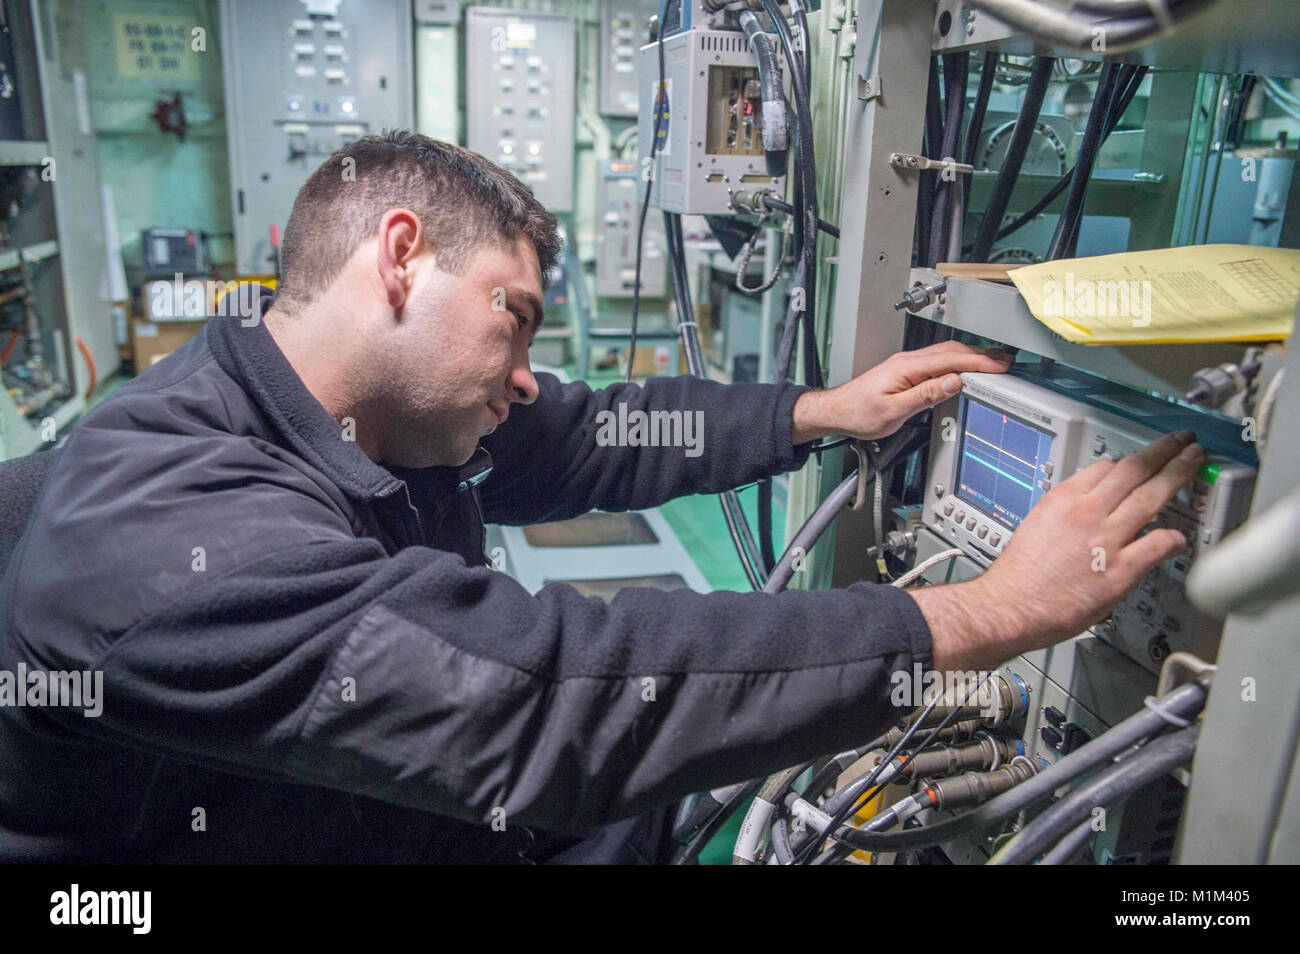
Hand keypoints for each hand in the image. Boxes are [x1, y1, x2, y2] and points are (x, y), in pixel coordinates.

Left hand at [791, 342, 1013, 443]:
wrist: (836, 411)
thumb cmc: (858, 413)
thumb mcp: (894, 411)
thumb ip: (925, 395)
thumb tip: (952, 382)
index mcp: (907, 367)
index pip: (951, 360)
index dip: (979, 362)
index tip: (999, 366)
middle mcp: (907, 361)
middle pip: (952, 351)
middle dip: (981, 355)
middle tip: (1005, 363)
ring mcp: (906, 365)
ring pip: (945, 355)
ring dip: (971, 357)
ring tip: (992, 365)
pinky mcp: (904, 372)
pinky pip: (937, 362)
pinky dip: (957, 363)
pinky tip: (964, 371)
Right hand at [911, 430, 1205, 670]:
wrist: (1010, 606)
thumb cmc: (1019, 576)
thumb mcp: (1036, 526)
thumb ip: (1065, 515)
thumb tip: (1084, 515)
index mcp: (1062, 499)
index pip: (1103, 467)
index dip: (1127, 461)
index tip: (1138, 461)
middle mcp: (1087, 512)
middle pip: (1134, 470)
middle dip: (1164, 451)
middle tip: (1182, 441)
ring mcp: (1107, 539)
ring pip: (1151, 496)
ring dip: (1178, 474)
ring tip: (1193, 462)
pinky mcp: (1121, 570)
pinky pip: (1158, 544)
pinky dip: (1174, 538)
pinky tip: (1180, 538)